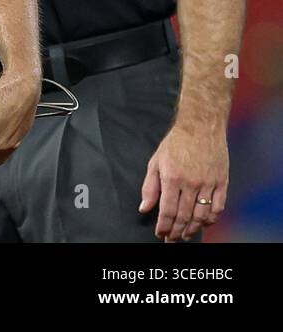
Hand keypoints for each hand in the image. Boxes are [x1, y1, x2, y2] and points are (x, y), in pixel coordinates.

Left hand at [139, 123, 227, 241]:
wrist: (200, 126)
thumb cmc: (175, 143)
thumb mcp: (155, 162)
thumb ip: (149, 187)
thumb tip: (144, 207)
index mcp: (172, 178)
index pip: (167, 210)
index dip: (163, 226)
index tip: (160, 234)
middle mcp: (191, 184)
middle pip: (184, 216)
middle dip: (176, 231)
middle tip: (171, 239)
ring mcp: (208, 184)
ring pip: (202, 215)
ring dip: (193, 228)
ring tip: (185, 235)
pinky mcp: (222, 182)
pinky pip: (218, 207)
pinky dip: (211, 219)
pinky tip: (204, 224)